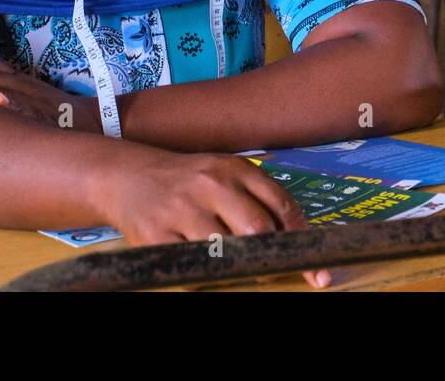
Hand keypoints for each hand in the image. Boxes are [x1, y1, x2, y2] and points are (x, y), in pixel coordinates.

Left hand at [0, 53, 99, 132]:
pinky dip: (13, 104)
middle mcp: (22, 85)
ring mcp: (35, 100)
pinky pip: (29, 110)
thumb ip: (2, 93)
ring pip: (1, 89)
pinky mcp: (48, 117)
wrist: (99, 121)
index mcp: (17, 79)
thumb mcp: (27, 97)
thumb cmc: (57, 114)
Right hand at [95, 147, 332, 289]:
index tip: (318, 272)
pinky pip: (192, 267)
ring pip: (226, 250)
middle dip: (271, 257)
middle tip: (274, 273)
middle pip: (257, 230)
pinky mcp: (157, 235)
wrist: (126, 176)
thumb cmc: (186, 181)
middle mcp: (211, 185)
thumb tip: (295, 239)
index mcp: (235, 169)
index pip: (281, 206)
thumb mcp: (223, 174)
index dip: (303, 241)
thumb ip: (257, 199)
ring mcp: (183, 210)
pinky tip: (206, 269)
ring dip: (238, 267)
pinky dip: (205, 276)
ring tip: (236, 267)